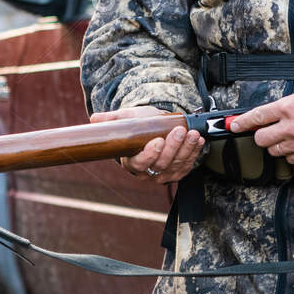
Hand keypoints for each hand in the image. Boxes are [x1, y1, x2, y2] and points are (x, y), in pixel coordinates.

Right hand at [89, 105, 205, 184]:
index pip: (140, 163)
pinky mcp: (178, 172)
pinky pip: (188, 165)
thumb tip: (95, 119)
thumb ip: (112, 120)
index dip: (149, 154)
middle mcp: (147, 172)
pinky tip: (198, 140)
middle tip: (179, 131)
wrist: (156, 128)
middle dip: (173, 147)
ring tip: (192, 133)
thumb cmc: (140, 125)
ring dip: (186, 148)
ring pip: (177, 165)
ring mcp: (164, 174)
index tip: (158, 141)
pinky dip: (194, 152)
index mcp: (131, 162)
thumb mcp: (126, 119)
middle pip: (162, 164)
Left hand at [228, 85, 293, 164]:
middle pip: (260, 139)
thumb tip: (272, 112)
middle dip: (261, 135)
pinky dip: (291, 154)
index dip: (241, 123)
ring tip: (288, 137)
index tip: (234, 126)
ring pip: (274, 151)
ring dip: (276, 145)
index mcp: (288, 108)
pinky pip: (290, 160)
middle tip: (267, 132)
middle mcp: (291, 127)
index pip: (256, 117)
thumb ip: (286, 104)